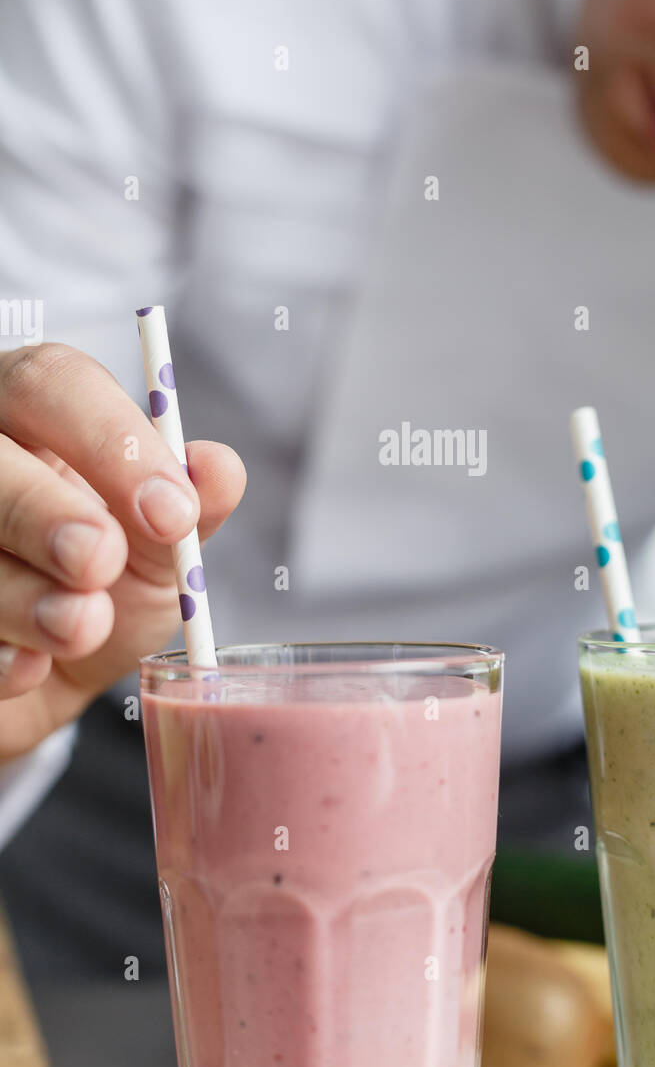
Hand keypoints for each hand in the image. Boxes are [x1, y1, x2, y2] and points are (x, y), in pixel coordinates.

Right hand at [0, 343, 245, 760]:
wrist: (40, 682)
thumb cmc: (96, 593)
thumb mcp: (154, 555)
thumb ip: (189, 513)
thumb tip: (219, 469)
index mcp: (30, 417)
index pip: (52, 384)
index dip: (112, 442)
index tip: (171, 513)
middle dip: (46, 512)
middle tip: (100, 562)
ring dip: (23, 594)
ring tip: (80, 629)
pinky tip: (27, 670)